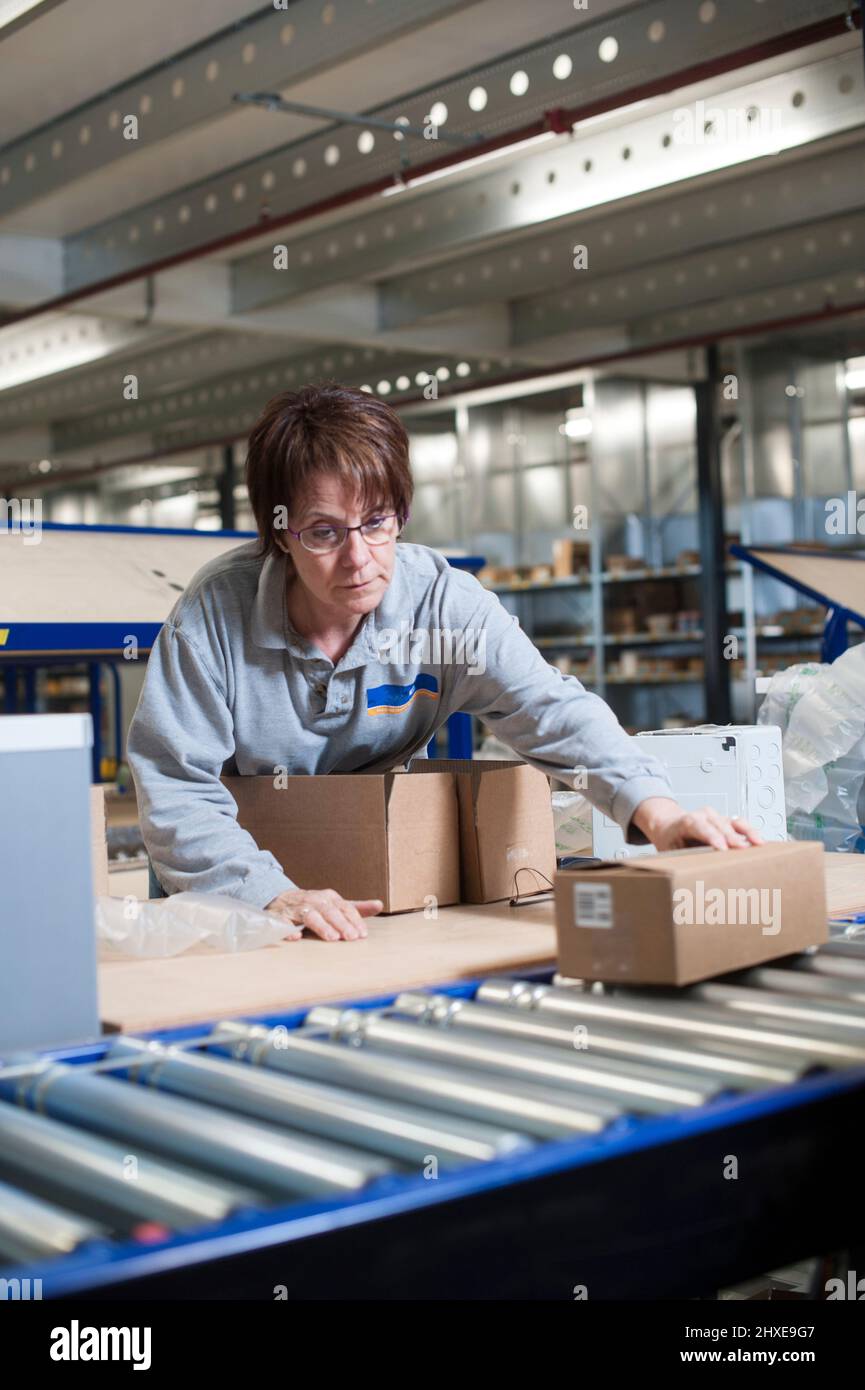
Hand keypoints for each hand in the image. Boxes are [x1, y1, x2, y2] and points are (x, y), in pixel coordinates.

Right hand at [264, 888, 382, 941]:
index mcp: (329, 898)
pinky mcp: (280, 917)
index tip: (362, 934)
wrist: (281, 900)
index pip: (345, 908)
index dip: (354, 920)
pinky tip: (295, 937)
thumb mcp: (335, 904)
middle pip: (329, 911)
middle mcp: (314, 900)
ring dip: (321, 926)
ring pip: (310, 915)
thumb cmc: (313, 905)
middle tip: (351, 937)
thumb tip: (379, 905)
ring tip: (331, 937)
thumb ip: (356, 908)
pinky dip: (289, 930)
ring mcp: (297, 908)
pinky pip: (283, 923)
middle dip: (341, 924)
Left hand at [631, 797, 763, 852]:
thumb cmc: (670, 840)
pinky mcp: (726, 821)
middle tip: (743, 851)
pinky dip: (751, 832)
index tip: (723, 848)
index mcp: (686, 822)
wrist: (668, 825)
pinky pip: (740, 824)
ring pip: (733, 822)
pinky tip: (760, 842)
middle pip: (720, 825)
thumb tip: (690, 881)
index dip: (711, 836)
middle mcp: (703, 815)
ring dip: (747, 833)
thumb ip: (681, 861)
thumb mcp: (669, 852)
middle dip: (732, 838)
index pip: (699, 826)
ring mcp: (716, 817)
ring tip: (759, 845)